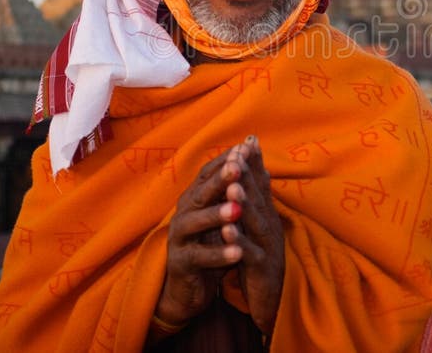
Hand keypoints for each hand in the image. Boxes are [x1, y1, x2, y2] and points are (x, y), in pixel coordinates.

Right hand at [156, 146, 246, 325]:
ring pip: (195, 223)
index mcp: (195, 199)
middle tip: (237, 167)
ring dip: (215, 215)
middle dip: (218, 180)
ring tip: (236, 210)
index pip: (207, 174)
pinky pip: (199, 257)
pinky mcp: (180, 262)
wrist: (191, 285)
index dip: (225, 160)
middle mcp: (183, 213)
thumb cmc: (212, 243)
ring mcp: (179, 237)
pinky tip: (236, 253)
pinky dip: (218, 255)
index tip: (244, 147)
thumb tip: (252, 152)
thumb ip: (237, 188)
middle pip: (200, 193)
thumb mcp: (226, 215)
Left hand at [228, 135, 285, 335]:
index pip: (261, 184)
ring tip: (232, 187)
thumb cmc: (260, 258)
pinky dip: (239, 241)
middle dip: (248, 175)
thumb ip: (256, 198)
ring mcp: (268, 246)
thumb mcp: (257, 225)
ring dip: (244, 204)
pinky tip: (228, 231)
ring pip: (255, 222)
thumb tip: (259, 168)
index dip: (254, 163)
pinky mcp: (262, 269)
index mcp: (267, 215)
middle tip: (238, 154)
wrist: (271, 299)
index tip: (247, 140)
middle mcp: (271, 226)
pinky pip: (249, 253)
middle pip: (259, 197)